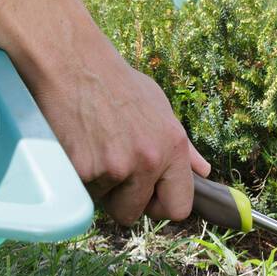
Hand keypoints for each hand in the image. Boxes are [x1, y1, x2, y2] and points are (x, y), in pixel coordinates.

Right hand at [0, 0, 211, 225]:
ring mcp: (114, 167)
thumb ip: (183, 145)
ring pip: (103, 203)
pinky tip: (76, 145)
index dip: (160, 204)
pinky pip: (80, 192)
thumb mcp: (159, 105)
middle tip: (110, 163)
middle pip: (134, 213)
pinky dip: (76, 176)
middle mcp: (148, 160)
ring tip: (92, 146)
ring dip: (97, 185)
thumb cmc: (115, 82)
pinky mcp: (82, 169)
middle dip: (121, 197)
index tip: (147, 194)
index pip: (178, 207)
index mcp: (172, 146)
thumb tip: (204, 171)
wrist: (72, 62)